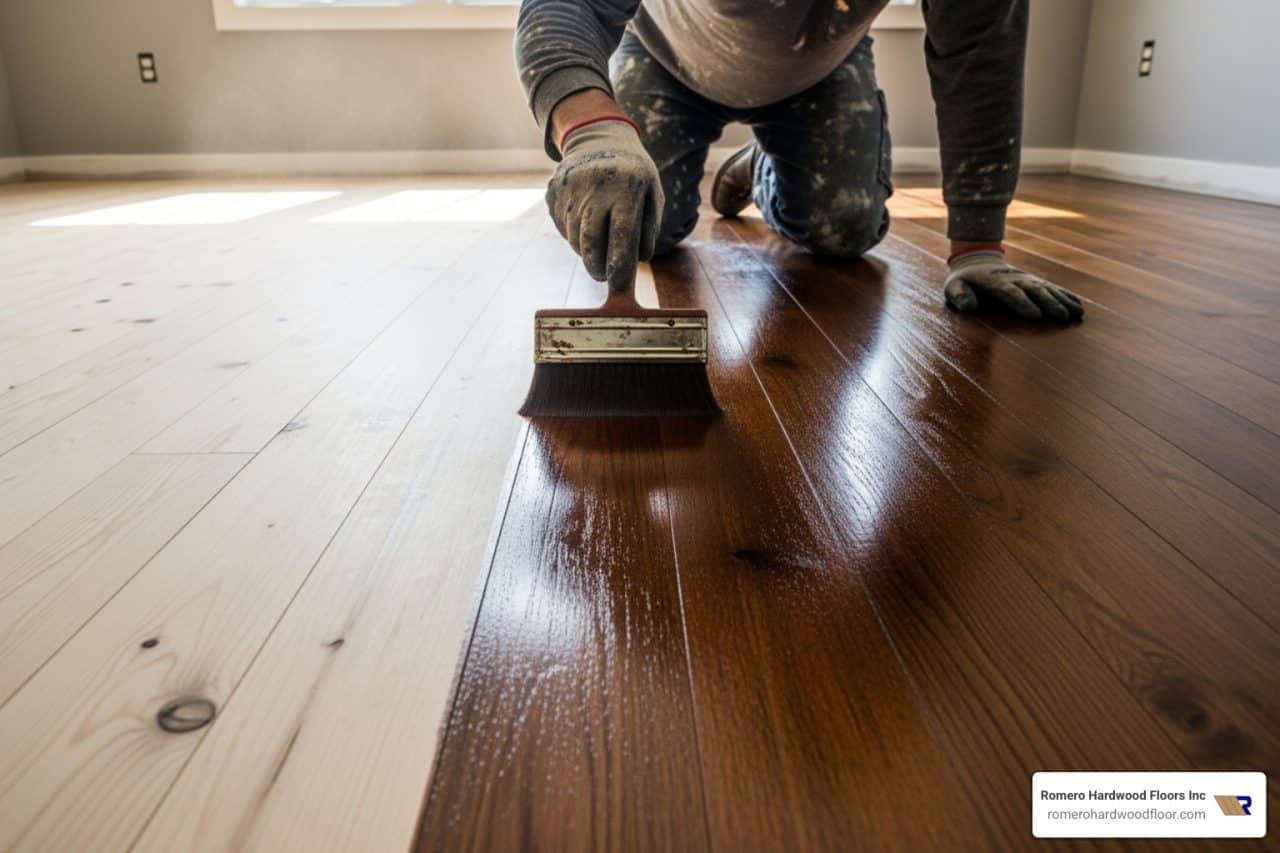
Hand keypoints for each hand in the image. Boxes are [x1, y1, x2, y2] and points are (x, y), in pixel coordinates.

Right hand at [546, 117, 662, 289]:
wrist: (598, 138)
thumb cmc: (633, 175)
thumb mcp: (652, 194)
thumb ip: (648, 228)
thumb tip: (638, 261)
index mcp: (626, 187)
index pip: (621, 234)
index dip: (619, 264)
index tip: (618, 284)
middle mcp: (595, 187)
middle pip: (590, 240)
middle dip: (596, 266)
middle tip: (603, 276)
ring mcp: (570, 188)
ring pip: (573, 236)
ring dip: (585, 250)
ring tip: (597, 244)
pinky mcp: (553, 191)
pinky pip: (561, 225)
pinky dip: (573, 234)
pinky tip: (583, 222)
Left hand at [944, 250, 1083, 321]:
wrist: (978, 261)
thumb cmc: (964, 280)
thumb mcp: (953, 286)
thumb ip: (959, 295)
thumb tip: (967, 307)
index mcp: (994, 282)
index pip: (1010, 293)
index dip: (1022, 303)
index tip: (1035, 316)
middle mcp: (1015, 279)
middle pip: (1034, 291)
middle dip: (1048, 303)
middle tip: (1062, 317)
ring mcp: (1027, 279)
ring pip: (1047, 289)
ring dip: (1062, 301)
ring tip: (1076, 313)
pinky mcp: (1035, 282)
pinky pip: (1053, 288)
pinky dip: (1066, 296)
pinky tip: (1079, 306)